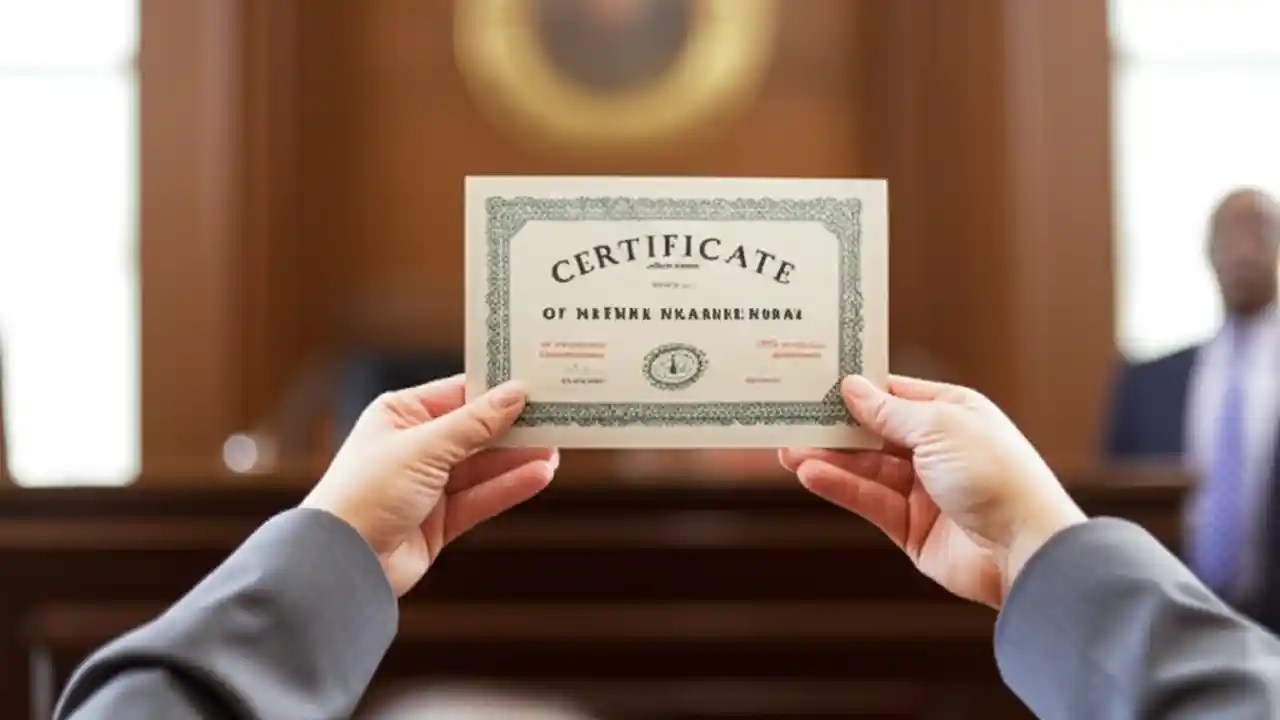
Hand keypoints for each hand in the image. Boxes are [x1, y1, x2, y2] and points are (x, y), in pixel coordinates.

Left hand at [302, 375, 556, 596]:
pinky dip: (510, 487)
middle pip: (475, 431)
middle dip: (514, 426)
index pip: (458, 394)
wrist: (341, 564)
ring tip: (557, 448)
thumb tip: (516, 393)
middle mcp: (414, 446)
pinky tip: (540, 475)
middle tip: (557, 416)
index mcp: (400, 415)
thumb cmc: (366, 493)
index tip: (537, 383)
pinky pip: (481, 497)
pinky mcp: (439, 520)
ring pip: (483, 466)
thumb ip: (475, 424)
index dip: (497, 389)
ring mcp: (427, 485)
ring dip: (518, 458)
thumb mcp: (424, 448)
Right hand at [780, 375, 1084, 607]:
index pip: (894, 394)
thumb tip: (851, 387)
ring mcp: (924, 489)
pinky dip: (840, 487)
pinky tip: (810, 474)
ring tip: (788, 449)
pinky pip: (869, 501)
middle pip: (874, 433)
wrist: (1025, 549)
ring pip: (866, 468)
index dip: (856, 388)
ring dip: (829, 458)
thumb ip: (888, 411)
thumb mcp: (939, 427)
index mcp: (953, 414)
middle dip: (834, 427)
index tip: (814, 381)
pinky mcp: (911, 527)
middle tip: (790, 418)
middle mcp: (938, 448)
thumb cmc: (995, 475)